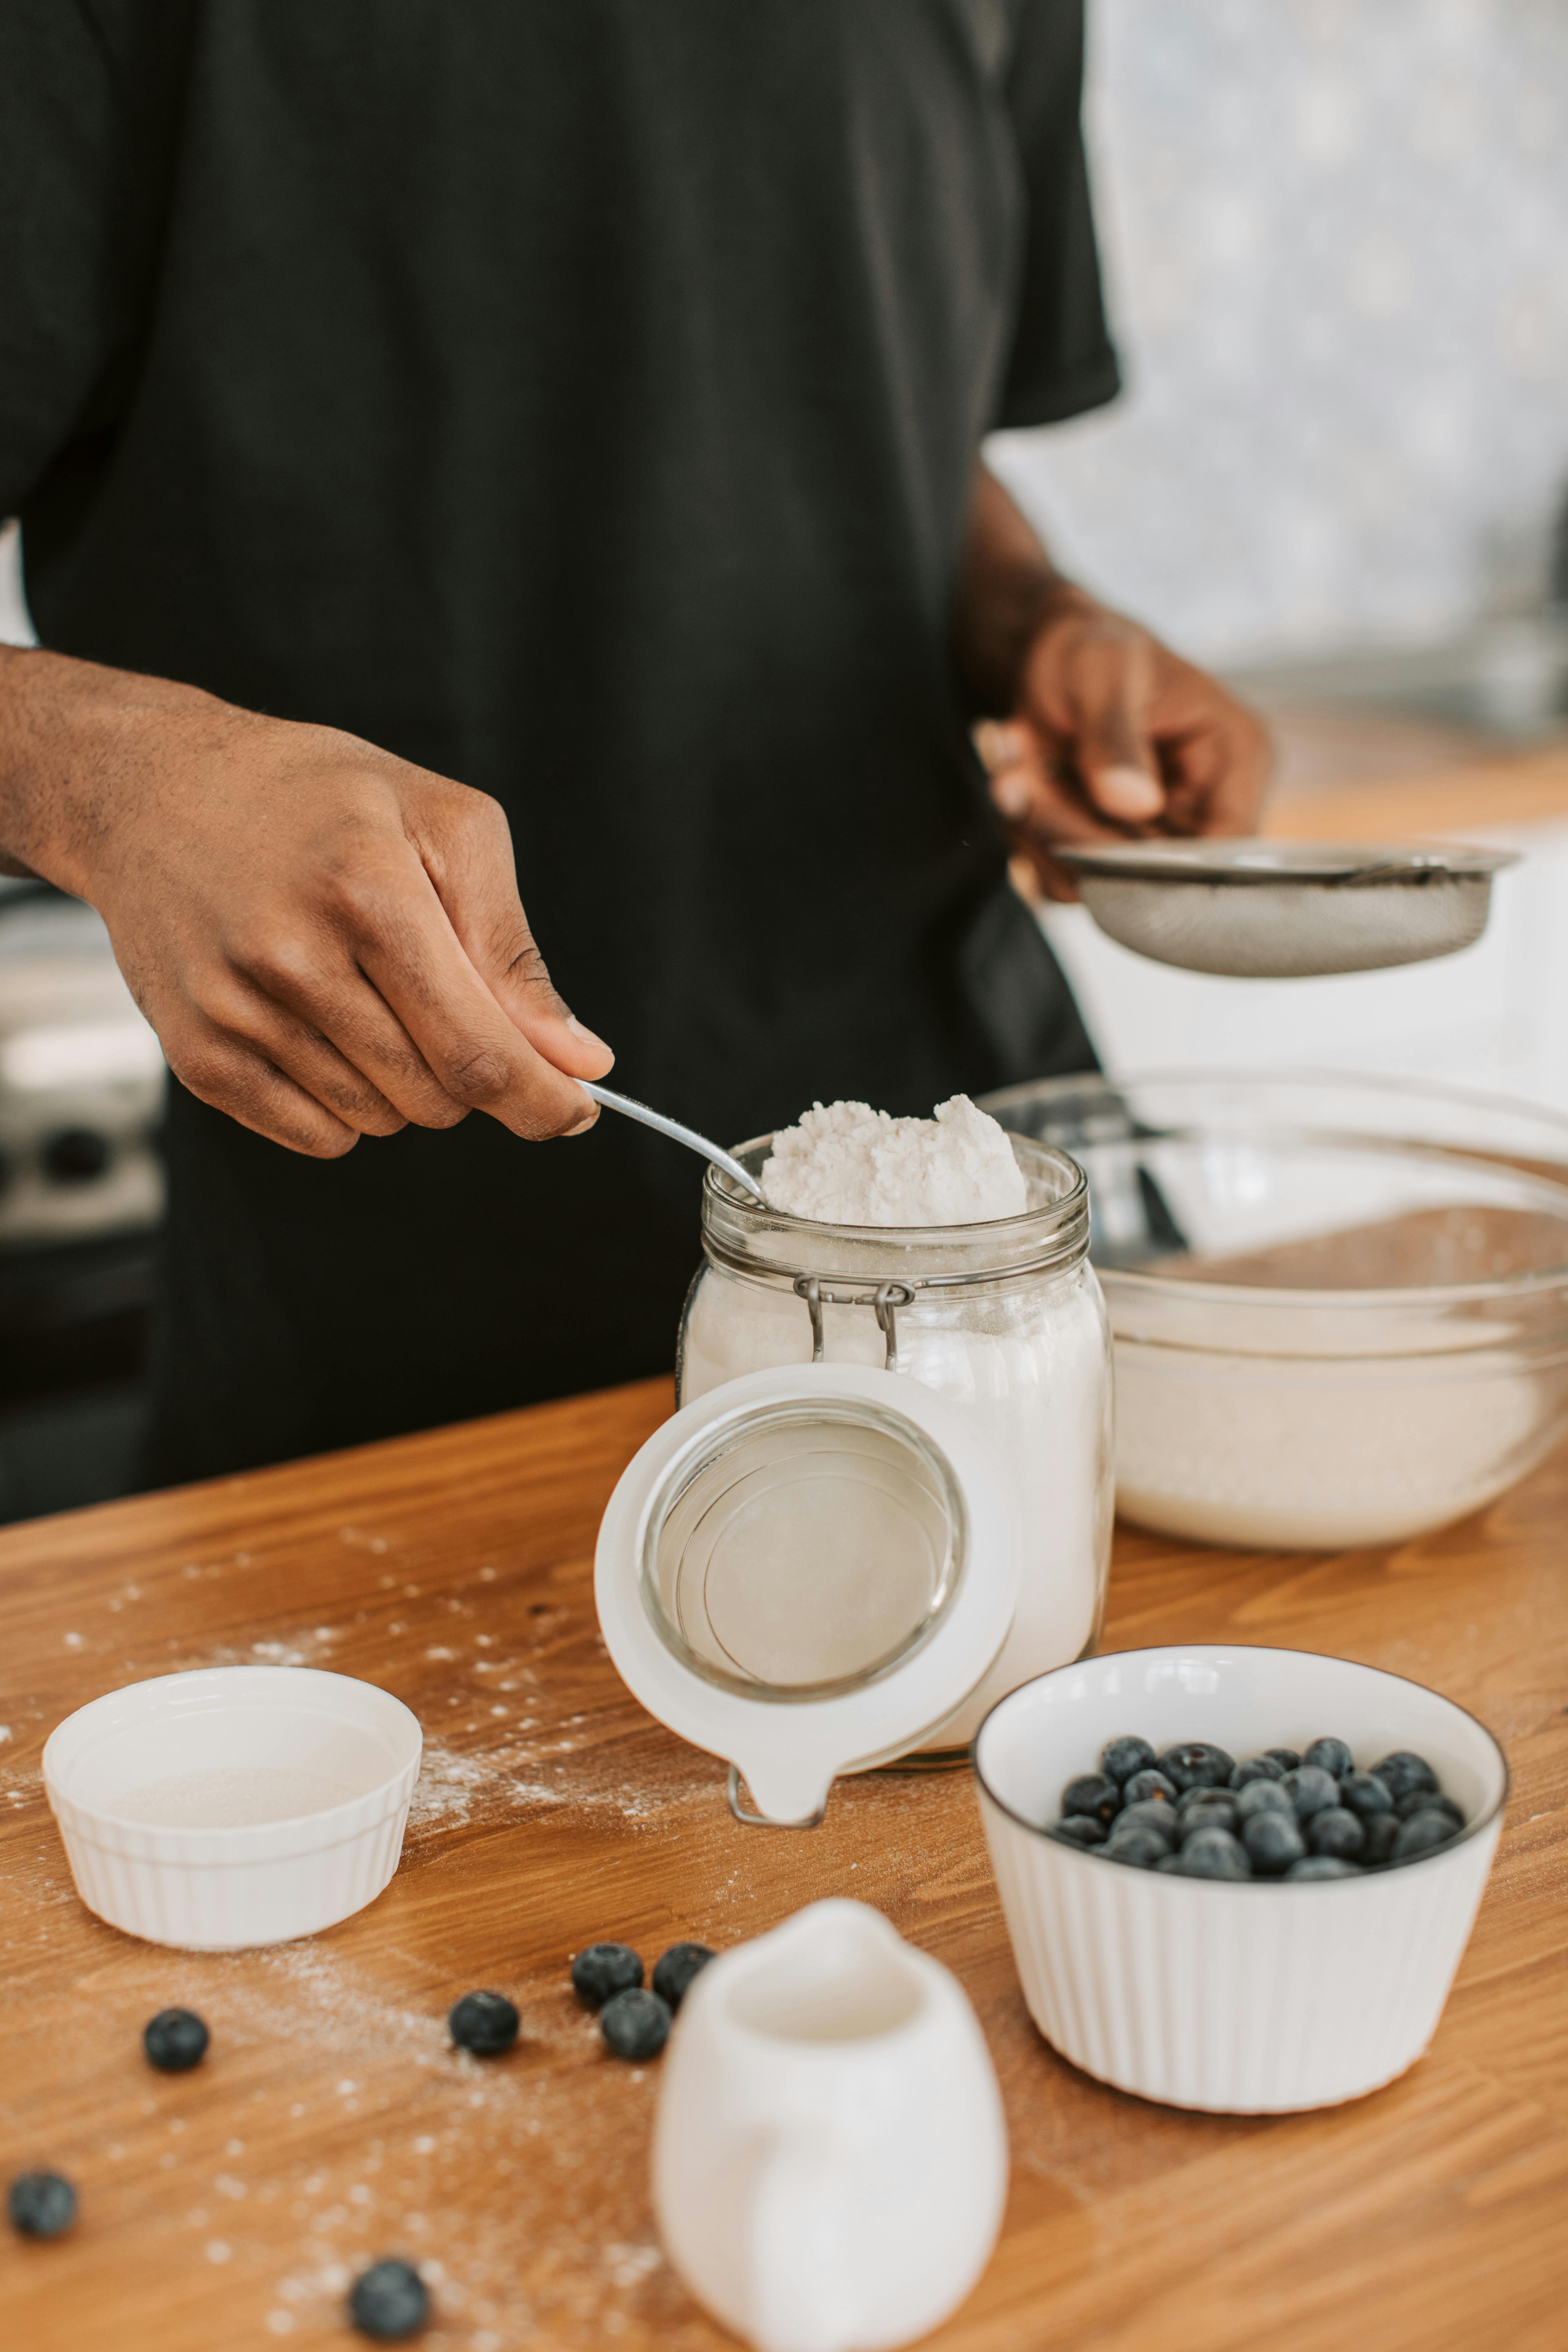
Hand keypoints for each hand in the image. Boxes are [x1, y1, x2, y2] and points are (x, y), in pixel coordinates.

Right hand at [0, 651, 611, 1155]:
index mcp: (368, 892)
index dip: (542, 1101)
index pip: (478, 1051)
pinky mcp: (196, 1055)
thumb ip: (514, 952)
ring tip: (364, 992)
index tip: (576, 1110)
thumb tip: (581, 1063)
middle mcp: (291, 957)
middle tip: (439, 999)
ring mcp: (235, 1012)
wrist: (155, 790)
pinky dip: (344, 1105)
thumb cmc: (320, 800)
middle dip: (468, 1073)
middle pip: (435, 1098)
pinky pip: (316, 1136)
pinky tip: (322, 1026)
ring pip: (379, 1121)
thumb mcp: (444, 828)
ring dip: (403, 1084)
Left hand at [975, 586, 1271, 901]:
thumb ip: (1115, 733)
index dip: (1159, 860)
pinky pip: (1068, 879)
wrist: (1046, 658)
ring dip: (1040, 834)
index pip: (1225, 850)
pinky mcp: (1113, 849)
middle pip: (1151, 877)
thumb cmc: (1088, 649)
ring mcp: (1157, 835)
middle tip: (1014, 782)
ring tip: (1011, 773)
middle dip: (1071, 833)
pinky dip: (1029, 840)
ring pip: (1100, 884)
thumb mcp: (1100, 669)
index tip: (1089, 817)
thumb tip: (1135, 803)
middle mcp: (1205, 807)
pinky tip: (1014, 787)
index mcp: (1235, 758)